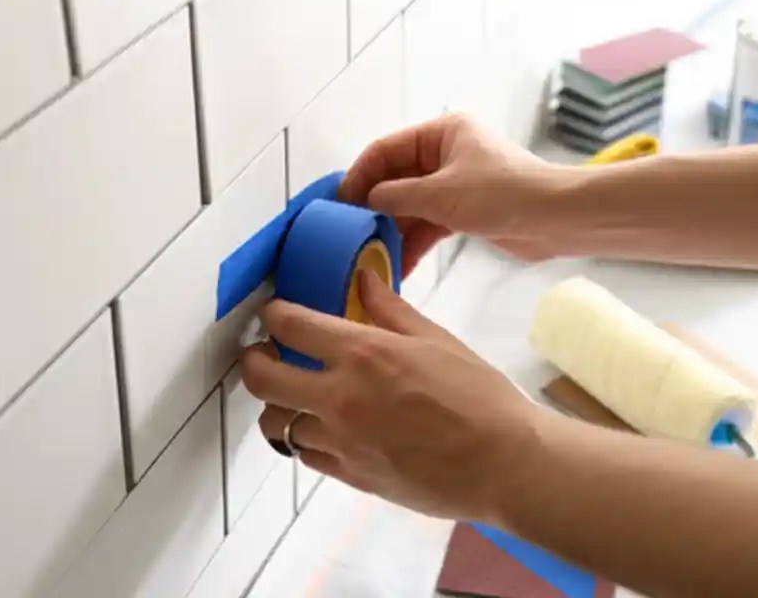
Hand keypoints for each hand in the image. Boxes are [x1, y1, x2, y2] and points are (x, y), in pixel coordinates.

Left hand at [241, 268, 544, 522]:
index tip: (276, 314)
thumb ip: (391, 310)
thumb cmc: (480, 400)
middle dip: (253, 361)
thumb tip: (365, 282)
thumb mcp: (437, 340)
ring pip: (278, 423)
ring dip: (280, 405)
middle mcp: (342, 398)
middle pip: (262, 379)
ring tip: (295, 395)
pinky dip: (305, 439)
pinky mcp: (351, 475)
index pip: (290, 326)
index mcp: (365, 354)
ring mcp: (342, 441)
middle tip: (262, 354)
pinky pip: (305, 455)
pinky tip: (323, 427)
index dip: (274, 315)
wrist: (504, 464)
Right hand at [339, 113, 564, 271]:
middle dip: (374, 207)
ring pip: (410, 205)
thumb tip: (365, 202)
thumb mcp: (441, 194)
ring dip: (392, 230)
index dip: (359, 176)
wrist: (557, 219)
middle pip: (396, 178)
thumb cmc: (503, 194)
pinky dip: (413, 242)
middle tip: (348, 234)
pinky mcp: (465, 210)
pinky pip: (428, 224)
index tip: (338, 204)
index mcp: (442, 132)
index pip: (385, 150)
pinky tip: (396, 266)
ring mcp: (455, 183)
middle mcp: (446, 153)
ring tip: (368, 255)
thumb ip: (396, 197)